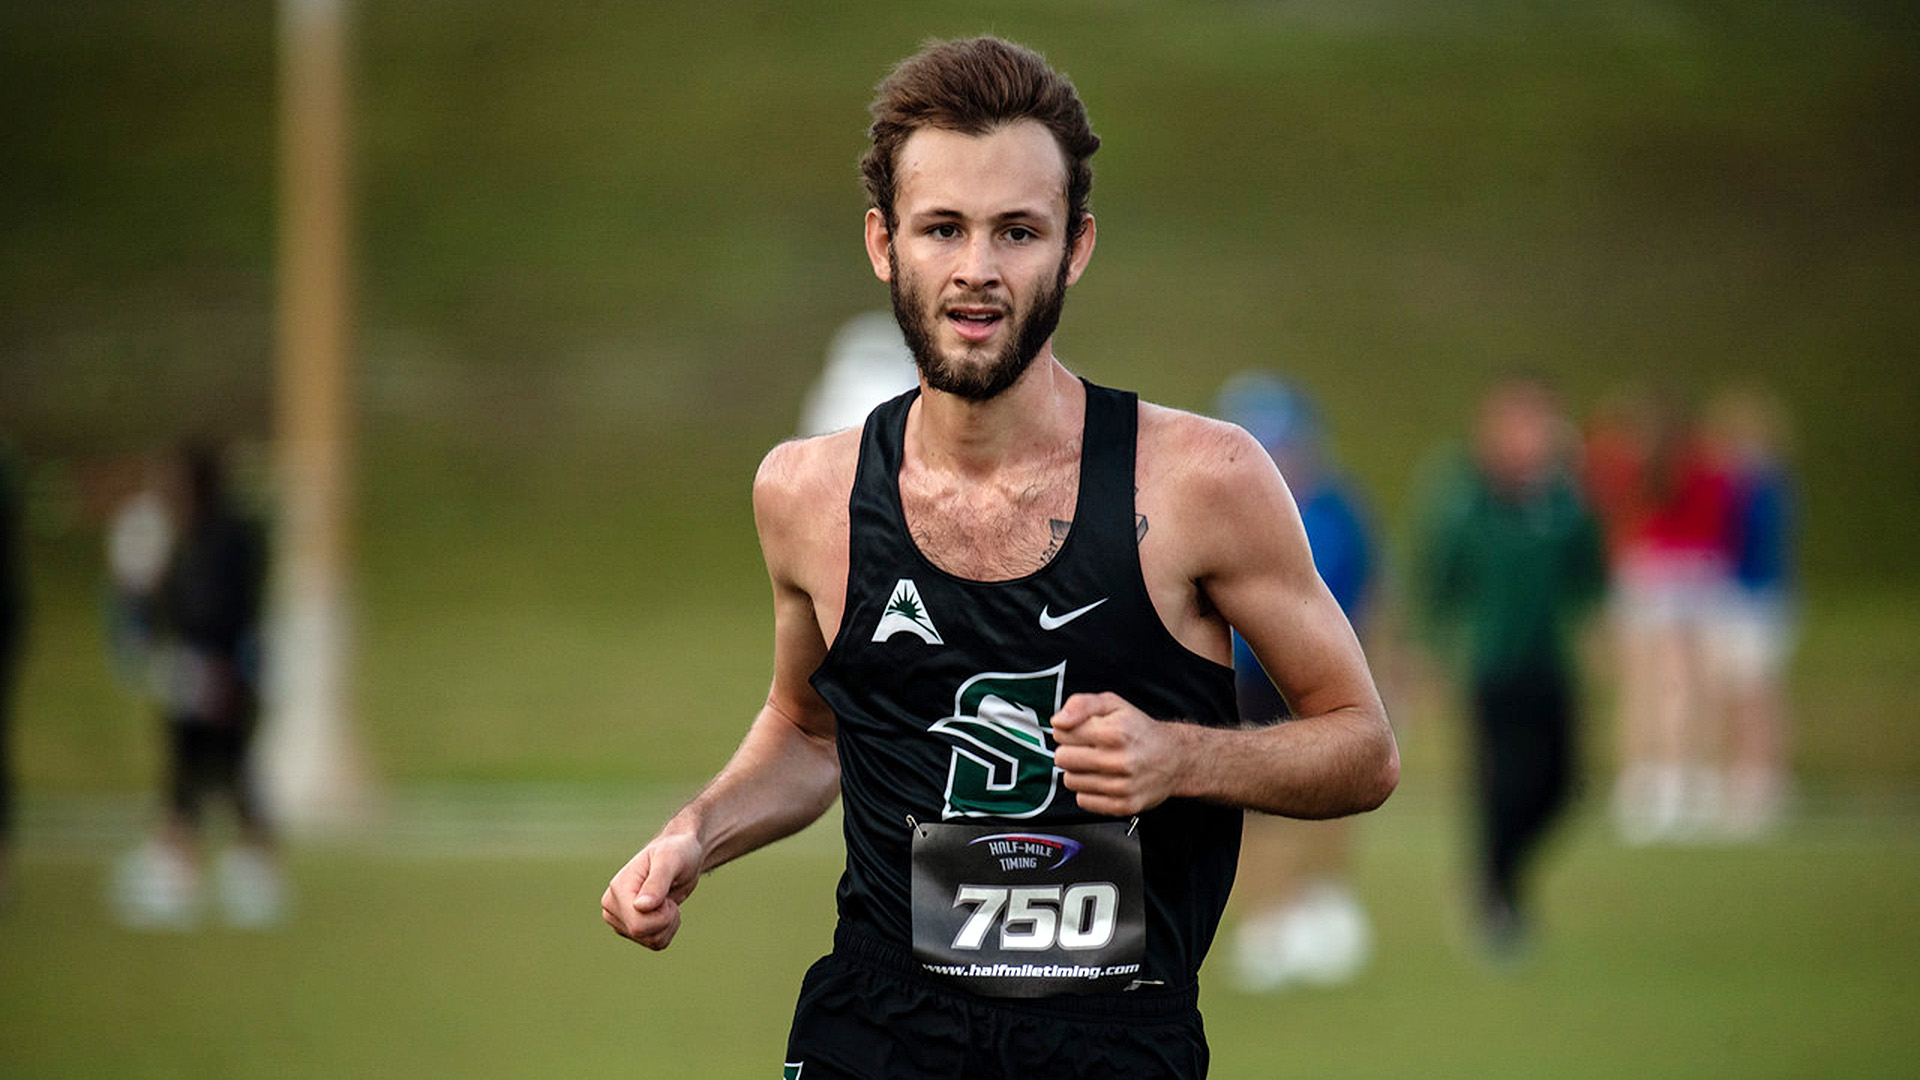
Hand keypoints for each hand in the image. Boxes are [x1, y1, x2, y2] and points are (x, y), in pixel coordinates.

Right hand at [601, 832, 703, 949]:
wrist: (681, 856)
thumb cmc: (677, 852)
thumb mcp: (670, 860)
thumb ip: (656, 883)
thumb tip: (640, 907)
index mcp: (618, 888)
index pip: (638, 924)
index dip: (662, 916)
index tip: (667, 893)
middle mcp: (613, 906)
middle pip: (642, 933)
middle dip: (666, 920)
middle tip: (668, 898)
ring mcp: (620, 919)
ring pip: (651, 941)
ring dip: (669, 924)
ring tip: (667, 901)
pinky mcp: (631, 929)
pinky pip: (655, 943)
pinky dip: (667, 930)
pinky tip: (665, 911)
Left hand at [1051, 692, 1187, 816]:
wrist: (1175, 758)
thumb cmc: (1139, 730)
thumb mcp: (1113, 704)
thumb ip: (1081, 704)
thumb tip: (1058, 721)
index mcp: (1115, 732)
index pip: (1062, 733)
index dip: (1067, 730)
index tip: (1082, 731)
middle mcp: (1120, 761)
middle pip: (1061, 758)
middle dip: (1070, 751)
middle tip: (1087, 748)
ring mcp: (1122, 786)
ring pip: (1070, 780)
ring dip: (1078, 772)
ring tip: (1097, 764)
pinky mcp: (1123, 805)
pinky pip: (1083, 800)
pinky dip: (1088, 790)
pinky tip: (1103, 779)